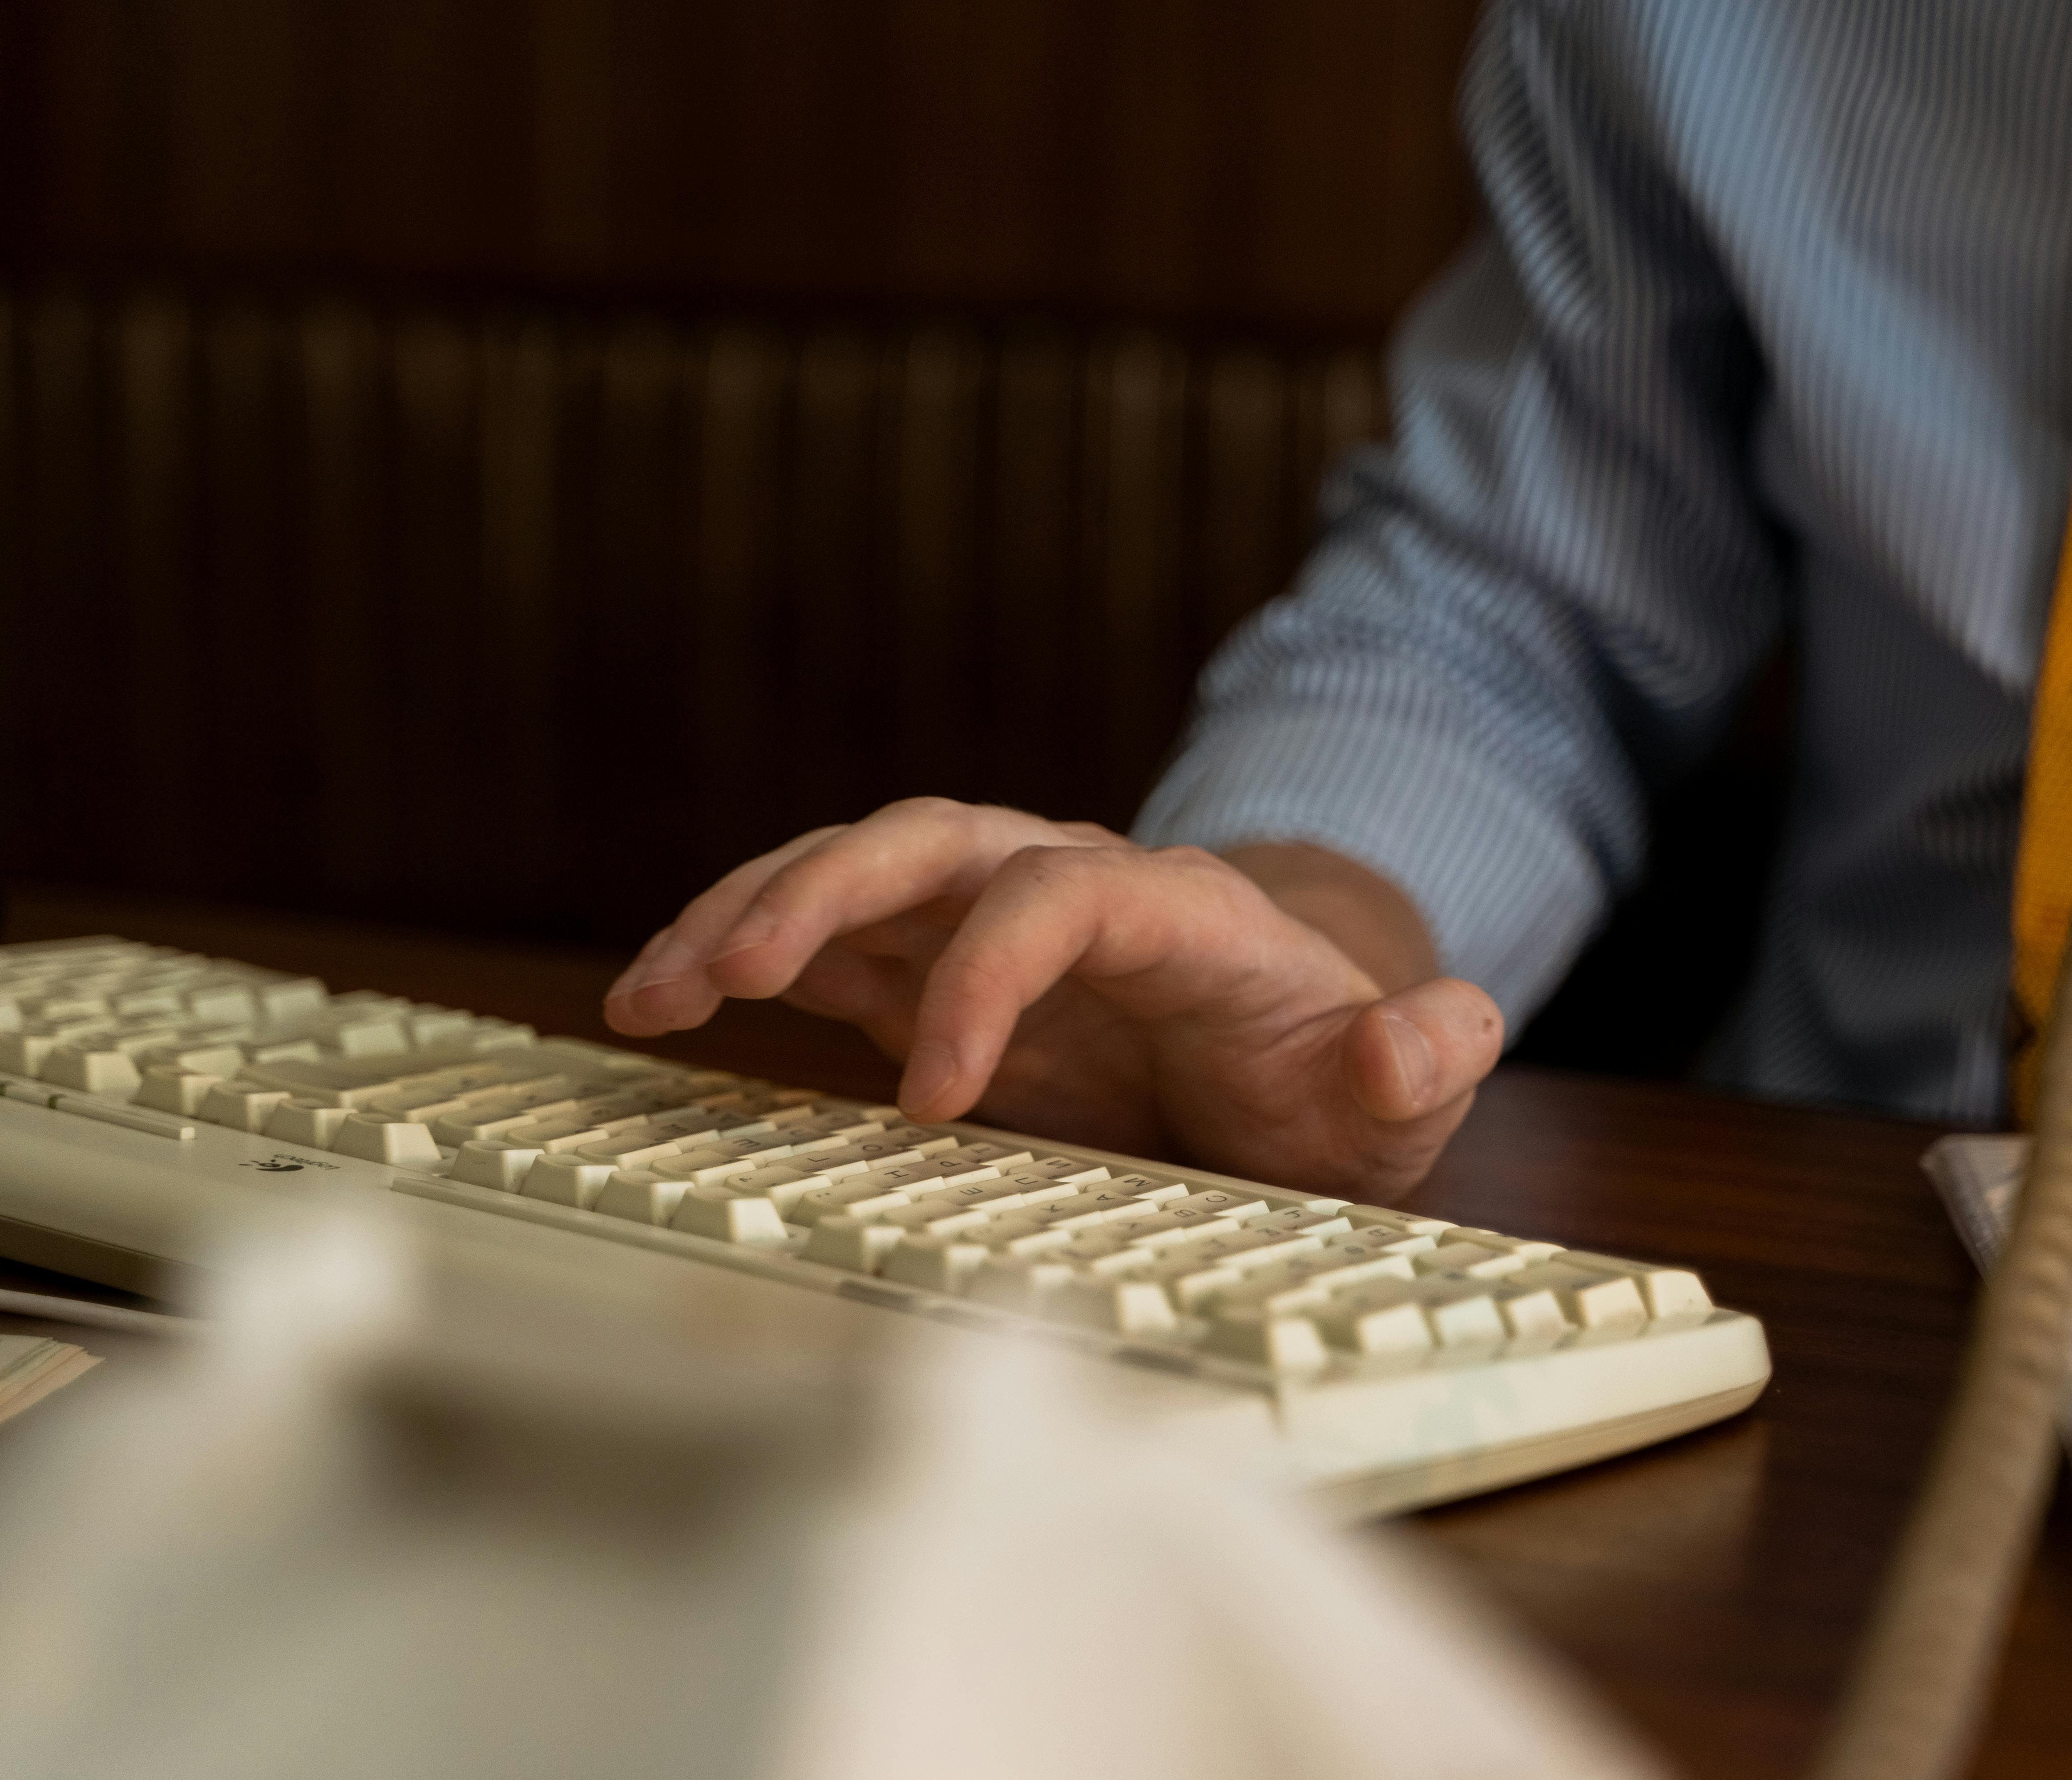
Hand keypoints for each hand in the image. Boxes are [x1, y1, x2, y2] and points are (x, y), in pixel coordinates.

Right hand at [602, 800, 1504, 1197]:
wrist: (1285, 1060)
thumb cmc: (1325, 1076)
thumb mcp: (1394, 1086)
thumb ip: (1422, 1057)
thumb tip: (1422, 1038)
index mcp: (1173, 911)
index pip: (1060, 895)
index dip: (986, 978)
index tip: (932, 1102)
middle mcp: (1063, 885)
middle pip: (931, 841)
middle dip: (825, 890)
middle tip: (730, 968)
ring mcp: (986, 923)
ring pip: (855, 875)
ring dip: (750, 916)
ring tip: (649, 986)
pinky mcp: (933, 975)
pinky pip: (827, 946)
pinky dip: (743, 959)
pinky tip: (661, 1000)